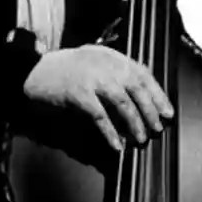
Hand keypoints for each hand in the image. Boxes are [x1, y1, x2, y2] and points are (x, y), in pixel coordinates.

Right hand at [22, 45, 173, 151]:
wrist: (33, 70)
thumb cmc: (64, 70)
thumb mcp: (92, 63)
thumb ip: (114, 73)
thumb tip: (139, 97)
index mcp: (111, 56)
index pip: (142, 73)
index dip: (158, 94)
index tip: (168, 112)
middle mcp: (104, 64)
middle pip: (136, 87)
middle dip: (150, 110)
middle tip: (158, 128)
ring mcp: (91, 78)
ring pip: (122, 102)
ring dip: (135, 122)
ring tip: (141, 138)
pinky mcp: (78, 93)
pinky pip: (100, 116)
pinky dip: (110, 132)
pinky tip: (116, 145)